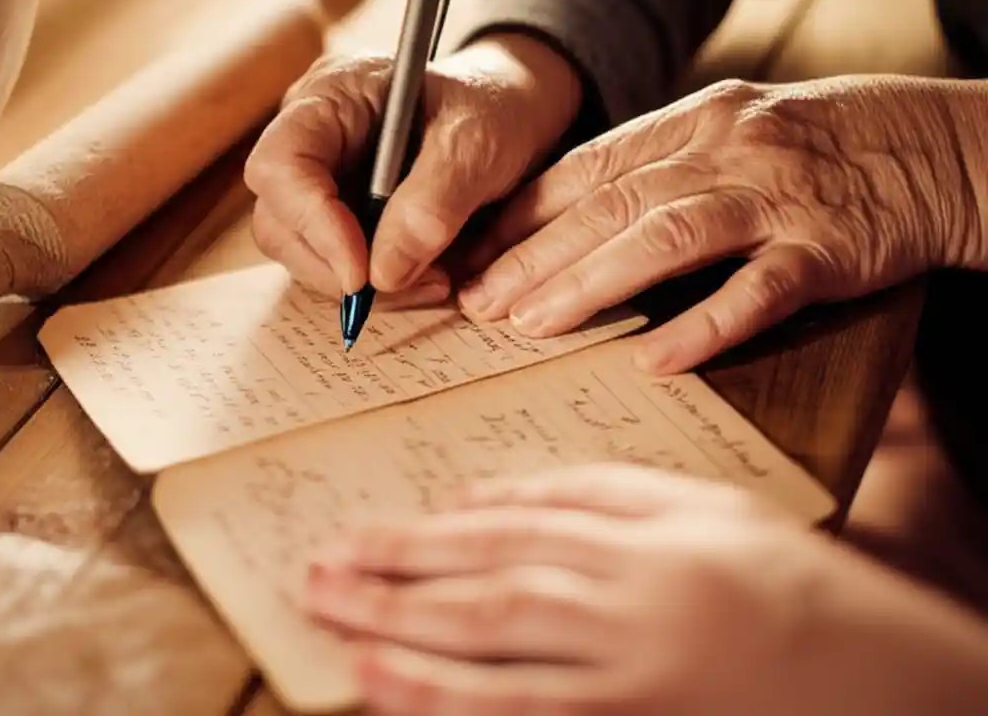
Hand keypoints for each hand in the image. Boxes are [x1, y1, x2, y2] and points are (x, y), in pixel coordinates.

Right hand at [243, 32, 582, 303]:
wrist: (510, 114)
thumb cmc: (492, 108)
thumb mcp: (478, 142)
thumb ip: (434, 202)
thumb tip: (383, 274)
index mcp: (331, 97)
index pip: (282, 164)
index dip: (313, 223)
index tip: (361, 273)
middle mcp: (311, 141)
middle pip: (280, 221)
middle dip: (337, 268)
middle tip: (410, 286)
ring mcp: (320, 183)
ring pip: (302, 255)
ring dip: (362, 287)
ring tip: (434, 282)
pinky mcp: (340, 221)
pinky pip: (335, 268)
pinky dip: (378, 287)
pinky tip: (426, 279)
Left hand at [305, 463, 987, 715]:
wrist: (866, 672)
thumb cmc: (774, 575)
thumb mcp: (693, 502)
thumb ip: (586, 488)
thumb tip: (482, 489)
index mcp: (636, 541)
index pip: (506, 531)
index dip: (423, 533)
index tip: (359, 532)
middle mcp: (622, 608)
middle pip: (485, 592)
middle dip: (392, 585)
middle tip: (317, 576)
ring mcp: (623, 679)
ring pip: (495, 663)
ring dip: (406, 651)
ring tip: (336, 636)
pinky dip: (456, 710)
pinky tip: (399, 698)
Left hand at [458, 76, 980, 373]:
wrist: (935, 147)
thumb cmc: (816, 148)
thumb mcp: (730, 134)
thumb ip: (657, 168)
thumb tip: (566, 219)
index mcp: (695, 123)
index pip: (590, 167)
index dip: (525, 213)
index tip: (472, 255)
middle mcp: (726, 152)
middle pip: (612, 204)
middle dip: (536, 255)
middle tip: (479, 303)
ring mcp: (776, 199)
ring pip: (667, 237)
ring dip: (592, 283)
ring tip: (534, 325)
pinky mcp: (825, 250)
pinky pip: (755, 291)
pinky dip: (701, 326)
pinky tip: (652, 360)